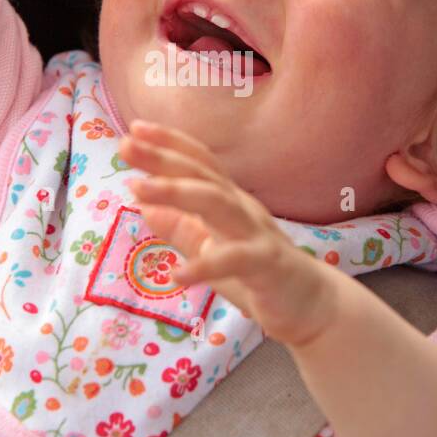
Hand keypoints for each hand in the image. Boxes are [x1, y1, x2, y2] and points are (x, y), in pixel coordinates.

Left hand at [119, 119, 341, 353]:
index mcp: (229, 201)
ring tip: (138, 190)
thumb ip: (182, 230)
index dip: (169, 143)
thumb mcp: (212, 251)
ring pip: (216, 202)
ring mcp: (256, 233)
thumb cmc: (258, 276)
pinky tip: (177, 274)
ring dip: (175, 193)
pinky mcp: (267, 265)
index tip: (134, 129)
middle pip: (201, 173)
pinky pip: (234, 261)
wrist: (311, 306)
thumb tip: (144, 208)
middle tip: (125, 145)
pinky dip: (204, 266)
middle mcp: (242, 208)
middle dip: (162, 158)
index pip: (198, 162)